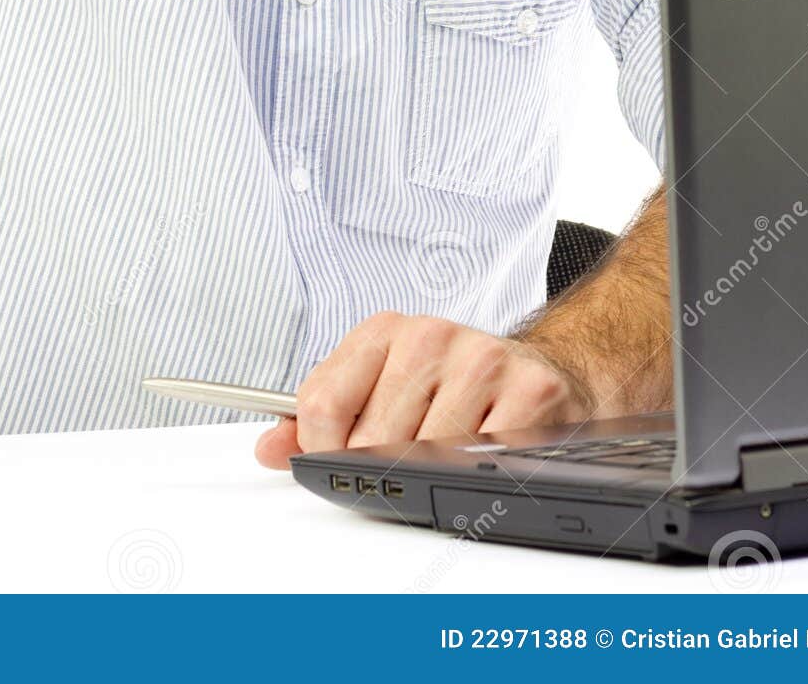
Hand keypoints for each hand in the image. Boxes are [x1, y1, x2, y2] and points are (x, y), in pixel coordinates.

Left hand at [253, 311, 593, 469]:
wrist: (537, 372)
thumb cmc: (452, 384)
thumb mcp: (381, 385)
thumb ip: (321, 417)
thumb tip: (270, 447)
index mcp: (386, 330)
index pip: (322, 403)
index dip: (322, 451)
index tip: (337, 461)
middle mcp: (431, 336)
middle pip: (370, 441)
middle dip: (380, 471)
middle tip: (404, 465)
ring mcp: (482, 360)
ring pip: (423, 457)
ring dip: (432, 476)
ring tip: (446, 454)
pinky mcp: (530, 391)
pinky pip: (480, 459)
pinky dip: (476, 472)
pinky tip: (481, 453)